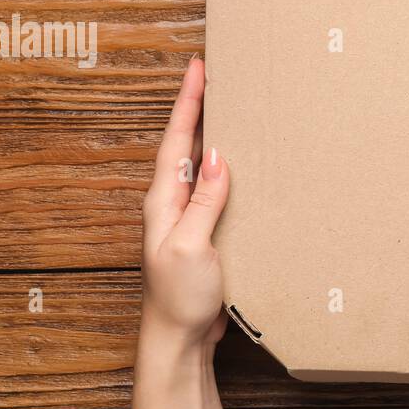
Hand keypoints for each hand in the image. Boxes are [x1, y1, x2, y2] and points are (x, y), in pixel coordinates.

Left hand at [132, 57, 233, 408]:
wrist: (178, 340)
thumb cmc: (179, 298)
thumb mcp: (192, 246)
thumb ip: (204, 201)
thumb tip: (217, 156)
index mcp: (164, 201)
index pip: (176, 141)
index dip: (188, 103)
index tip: (199, 69)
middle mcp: (172, 205)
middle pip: (186, 145)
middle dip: (199, 108)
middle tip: (215, 75)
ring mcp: (188, 220)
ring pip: (201, 166)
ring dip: (213, 136)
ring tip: (231, 108)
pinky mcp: (205, 235)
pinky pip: (216, 192)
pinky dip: (227, 170)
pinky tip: (244, 167)